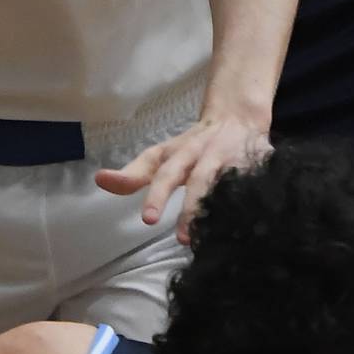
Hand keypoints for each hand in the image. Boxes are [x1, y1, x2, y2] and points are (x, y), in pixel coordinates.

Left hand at [96, 118, 269, 241]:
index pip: (156, 167)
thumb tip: (99, 180)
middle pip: (186, 176)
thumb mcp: (162, 157)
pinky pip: (247, 181)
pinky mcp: (253, 161)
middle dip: (178, 201)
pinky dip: (244, 198)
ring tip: (194, 236)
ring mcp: (227, 157)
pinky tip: (238, 220)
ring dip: (203, 206)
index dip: (148, 189)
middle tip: (169, 231)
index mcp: (177, 153)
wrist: (238, 116)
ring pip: (213, 181)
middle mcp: (200, 153)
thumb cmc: (193, 146)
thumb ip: (134, 174)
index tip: (147, 218)